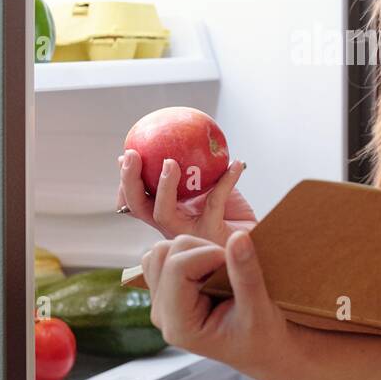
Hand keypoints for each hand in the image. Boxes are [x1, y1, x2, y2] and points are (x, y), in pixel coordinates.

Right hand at [116, 149, 255, 245]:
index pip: (137, 203)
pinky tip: (237, 163)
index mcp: (169, 214)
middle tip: (131, 155)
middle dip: (130, 182)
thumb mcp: (211, 188)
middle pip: (139, 208)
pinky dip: (226, 180)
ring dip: (163, 186)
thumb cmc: (232, 215)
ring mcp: (189, 234)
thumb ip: (198, 171)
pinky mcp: (212, 235)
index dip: (126, 183)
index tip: (125, 156)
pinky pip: (215, 202)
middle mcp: (173, 227)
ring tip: (169, 162)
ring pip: (163, 213)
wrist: (255, 241)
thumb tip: (190, 138)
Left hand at [137, 231, 288, 377]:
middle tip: (231, 269)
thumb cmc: (263, 337)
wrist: (261, 349)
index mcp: (179, 326)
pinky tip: (208, 271)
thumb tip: (238, 236)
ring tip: (220, 271)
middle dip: (203, 251)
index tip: (238, 261)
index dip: (210, 254)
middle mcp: (162, 315)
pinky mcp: (165, 292)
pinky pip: (164, 257)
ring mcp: (161, 303)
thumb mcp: (259, 308)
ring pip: (162, 251)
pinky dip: (187, 254)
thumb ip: (246, 273)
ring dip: (194, 251)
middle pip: (167, 254)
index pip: (178, 267)